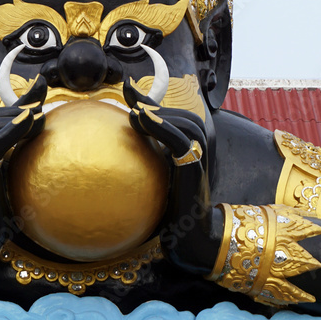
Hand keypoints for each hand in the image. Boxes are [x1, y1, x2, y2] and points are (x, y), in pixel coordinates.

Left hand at [123, 79, 218, 275]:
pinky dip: (162, 127)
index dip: (151, 99)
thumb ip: (146, 156)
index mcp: (188, 150)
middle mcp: (198, 150)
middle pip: (184, 116)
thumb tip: (120, 138)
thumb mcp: (155, 176)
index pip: (173, 117)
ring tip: (135, 112)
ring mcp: (199, 157)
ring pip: (186, 123)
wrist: (189, 234)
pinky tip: (141, 120)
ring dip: (159, 114)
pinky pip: (180, 140)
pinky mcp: (194, 167)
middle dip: (155, 103)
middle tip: (129, 95)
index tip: (127, 85)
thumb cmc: (170, 208)